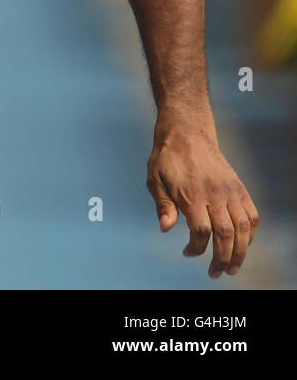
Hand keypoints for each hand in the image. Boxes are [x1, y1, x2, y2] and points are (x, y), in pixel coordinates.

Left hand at [146, 116, 259, 278]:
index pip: (201, 230)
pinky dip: (250, 233)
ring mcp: (229, 191)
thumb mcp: (155, 179)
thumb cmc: (167, 159)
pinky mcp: (239, 188)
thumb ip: (163, 205)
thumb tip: (166, 228)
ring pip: (242, 228)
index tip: (187, 253)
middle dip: (222, 258)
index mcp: (191, 194)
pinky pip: (252, 215)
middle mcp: (214, 194)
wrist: (187, 134)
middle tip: (216, 272)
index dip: (196, 248)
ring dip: (240, 251)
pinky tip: (243, 244)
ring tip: (233, 267)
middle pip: (225, 234)